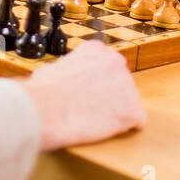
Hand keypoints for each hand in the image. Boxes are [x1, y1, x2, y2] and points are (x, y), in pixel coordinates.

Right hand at [23, 41, 146, 150]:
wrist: (46, 109)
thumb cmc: (43, 92)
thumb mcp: (51, 68)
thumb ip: (65, 69)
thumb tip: (57, 74)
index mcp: (97, 50)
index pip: (107, 66)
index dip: (96, 83)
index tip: (87, 93)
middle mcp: (116, 62)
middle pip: (120, 83)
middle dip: (109, 97)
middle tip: (91, 108)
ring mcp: (127, 85)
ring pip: (128, 102)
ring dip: (116, 112)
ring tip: (94, 120)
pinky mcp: (132, 110)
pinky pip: (136, 121)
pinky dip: (125, 127)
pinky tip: (109, 129)